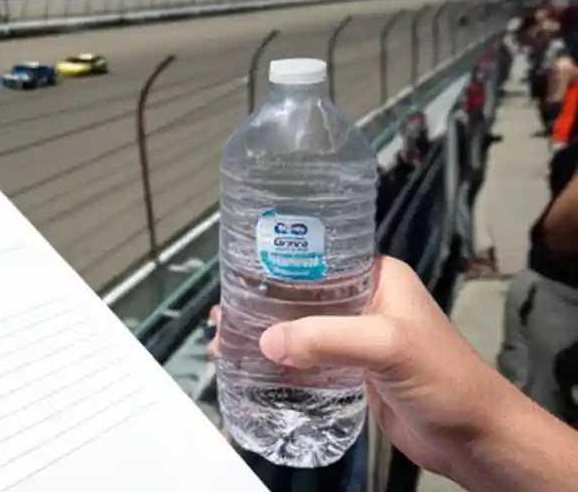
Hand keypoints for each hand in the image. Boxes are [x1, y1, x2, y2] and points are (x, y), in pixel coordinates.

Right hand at [208, 256, 517, 481]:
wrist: (474, 438)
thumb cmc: (443, 379)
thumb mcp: (385, 346)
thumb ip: (326, 339)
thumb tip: (266, 342)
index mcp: (377, 276)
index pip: (318, 257)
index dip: (277, 262)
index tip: (236, 269)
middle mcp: (364, 301)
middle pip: (300, 295)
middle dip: (259, 304)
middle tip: (222, 314)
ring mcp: (357, 338)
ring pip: (299, 329)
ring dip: (264, 335)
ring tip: (223, 342)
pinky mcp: (352, 371)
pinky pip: (307, 359)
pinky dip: (279, 362)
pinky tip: (251, 367)